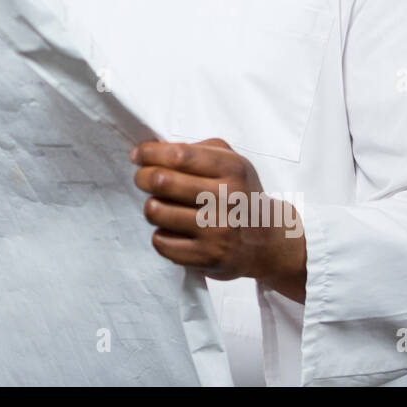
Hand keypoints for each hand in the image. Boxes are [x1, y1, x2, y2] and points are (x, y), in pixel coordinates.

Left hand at [132, 138, 306, 302]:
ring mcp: (218, 231)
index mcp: (232, 169)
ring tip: (161, 206)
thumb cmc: (240, 194)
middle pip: (162, 181)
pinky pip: (161, 242)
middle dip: (143, 177)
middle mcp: (227, 199)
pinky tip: (174, 231)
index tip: (138, 155)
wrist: (269, 241)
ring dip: (152, 207)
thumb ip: (195, 149)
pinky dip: (161, 235)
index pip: (178, 155)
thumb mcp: (230, 160)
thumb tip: (152, 151)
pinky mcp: (208, 257)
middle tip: (143, 179)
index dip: (149, 153)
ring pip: (156, 211)